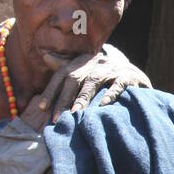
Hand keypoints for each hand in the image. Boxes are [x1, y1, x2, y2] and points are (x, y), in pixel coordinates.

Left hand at [21, 51, 149, 127]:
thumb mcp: (84, 65)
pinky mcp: (127, 76)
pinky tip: (103, 106)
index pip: (61, 75)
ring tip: (75, 113)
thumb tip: (45, 56)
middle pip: (74, 79)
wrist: (132, 69)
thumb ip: (64, 63)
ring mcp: (110, 69)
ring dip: (83, 98)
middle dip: (64, 99)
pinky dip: (111, 94)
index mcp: (81, 63)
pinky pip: (118, 85)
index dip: (51, 90)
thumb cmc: (102, 71)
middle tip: (56, 118)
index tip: (42, 107)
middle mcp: (93, 65)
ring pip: (93, 82)